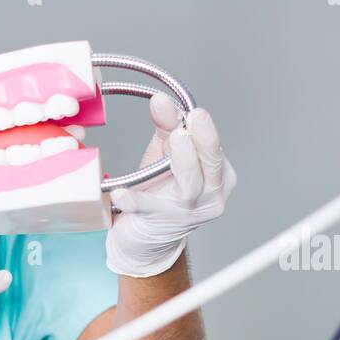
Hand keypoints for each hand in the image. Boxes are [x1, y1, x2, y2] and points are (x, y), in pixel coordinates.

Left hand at [105, 93, 235, 278]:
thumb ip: (167, 126)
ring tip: (172, 139)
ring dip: (182, 160)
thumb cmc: (161, 193)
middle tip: (189, 122)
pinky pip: (147, 208)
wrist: (147, 239)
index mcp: (218, 173)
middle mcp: (211, 193)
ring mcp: (188, 210)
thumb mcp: (166, 154)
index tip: (192, 111)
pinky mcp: (159, 222)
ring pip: (191, 184)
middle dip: (202, 142)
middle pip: (211, 164)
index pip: (214, 147)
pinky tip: (121, 195)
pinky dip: (134, 200)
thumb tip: (162, 100)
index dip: (203, 128)